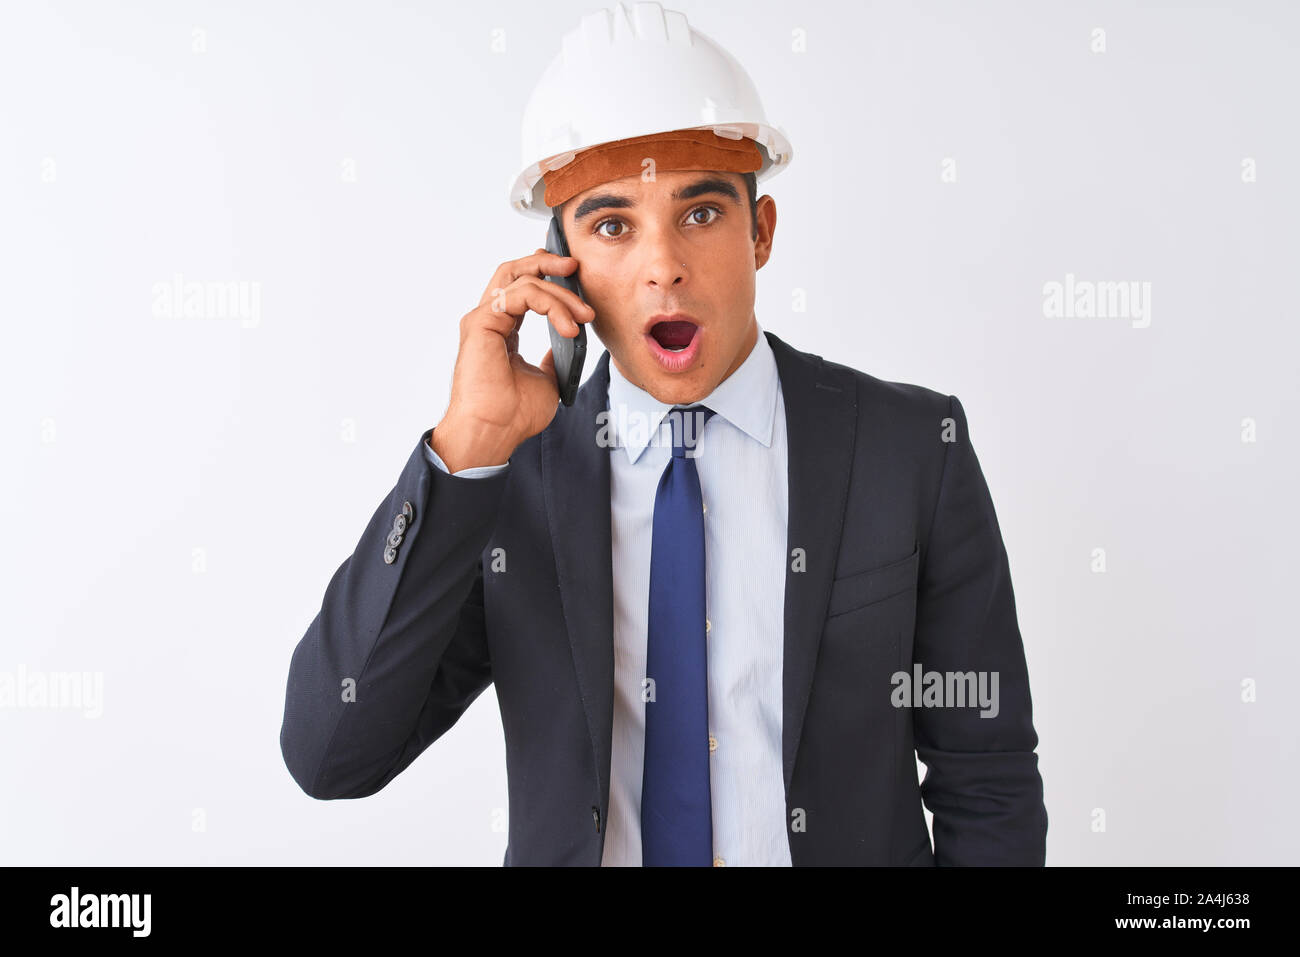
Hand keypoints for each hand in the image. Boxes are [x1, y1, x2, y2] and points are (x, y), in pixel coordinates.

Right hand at [430, 249, 594, 471]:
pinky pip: (521, 295)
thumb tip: (565, 344)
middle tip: (575, 267)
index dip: (545, 274)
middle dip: (546, 262)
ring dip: (560, 294)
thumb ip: (553, 358)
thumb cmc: (513, 414)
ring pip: (523, 280)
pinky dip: (550, 305)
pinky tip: (568, 327)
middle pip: (515, 271)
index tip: (572, 275)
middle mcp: (490, 319)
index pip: (521, 288)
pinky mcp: (482, 322)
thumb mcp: (547, 380)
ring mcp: (483, 319)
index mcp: (502, 329)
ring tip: (584, 316)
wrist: (494, 431)